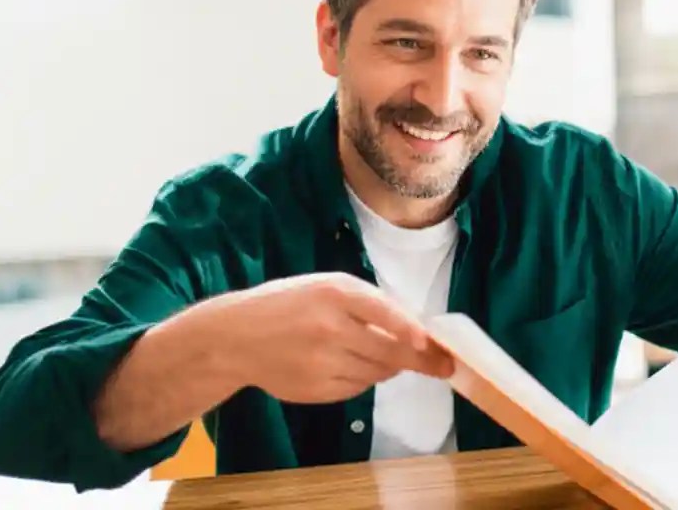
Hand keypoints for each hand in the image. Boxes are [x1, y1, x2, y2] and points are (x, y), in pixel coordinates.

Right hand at [209, 273, 453, 403]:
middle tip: (443, 365)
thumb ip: (368, 303)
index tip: (431, 342)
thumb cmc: (288, 305)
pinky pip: (357, 388)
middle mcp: (329, 329)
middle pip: (390, 352)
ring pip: (378, 372)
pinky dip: (364, 378)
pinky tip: (348, 364)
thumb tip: (416, 328)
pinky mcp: (315, 391)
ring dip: (390, 366)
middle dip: (422, 360)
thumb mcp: (326, 287)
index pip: (383, 313)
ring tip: (380, 354)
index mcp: (334, 294)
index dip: (411, 330)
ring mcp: (321, 364)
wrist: (234, 338)